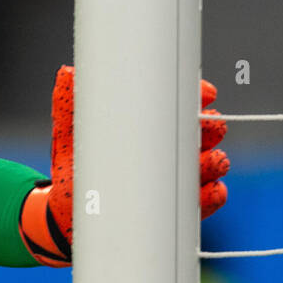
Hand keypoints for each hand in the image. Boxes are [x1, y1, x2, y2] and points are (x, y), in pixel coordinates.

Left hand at [19, 65, 229, 266]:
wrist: (68, 209)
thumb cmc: (76, 164)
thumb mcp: (71, 131)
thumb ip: (70, 101)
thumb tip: (68, 73)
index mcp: (151, 124)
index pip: (184, 104)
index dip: (198, 94)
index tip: (204, 92)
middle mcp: (169, 148)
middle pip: (207, 131)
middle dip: (209, 127)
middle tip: (202, 127)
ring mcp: (176, 177)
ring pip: (212, 164)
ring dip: (214, 162)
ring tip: (204, 161)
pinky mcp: (177, 207)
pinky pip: (206, 201)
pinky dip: (210, 195)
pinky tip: (208, 189)